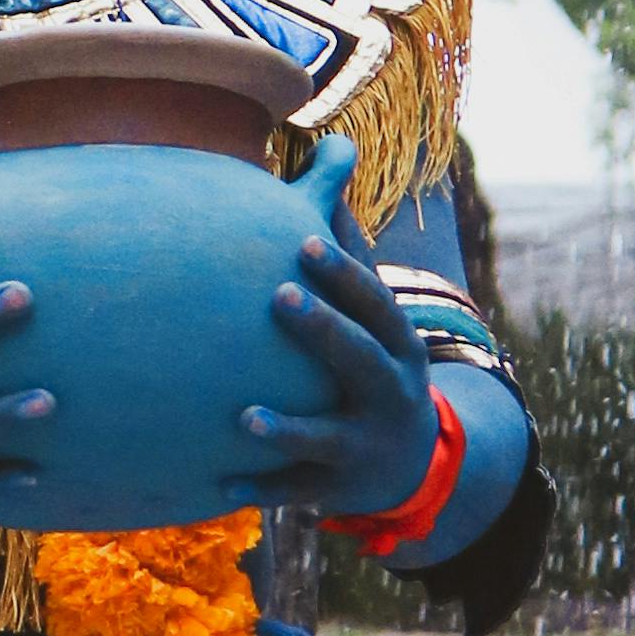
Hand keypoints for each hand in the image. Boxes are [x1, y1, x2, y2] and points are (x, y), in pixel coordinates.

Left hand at [221, 197, 438, 519]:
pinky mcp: (340, 486)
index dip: (345, 271)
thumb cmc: (376, 360)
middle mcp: (390, 390)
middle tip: (278, 297)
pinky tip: (220, 485)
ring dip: (289, 427)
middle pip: (362, 357)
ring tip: (244, 416)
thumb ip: (349, 238)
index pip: (374, 300)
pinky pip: (300, 490)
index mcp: (396, 341)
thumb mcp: (376, 310)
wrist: (414, 463)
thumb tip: (334, 145)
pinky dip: (264, 489)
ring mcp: (366, 443)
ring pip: (329, 436)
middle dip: (324, 329)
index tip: (304, 240)